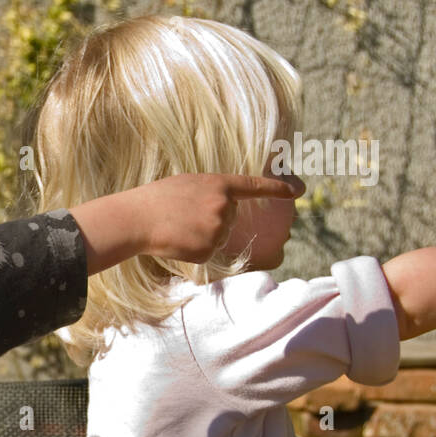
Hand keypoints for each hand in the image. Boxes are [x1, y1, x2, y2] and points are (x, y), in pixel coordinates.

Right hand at [134, 172, 298, 262]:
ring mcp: (218, 229)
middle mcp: (225, 207)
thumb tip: (226, 207)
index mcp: (219, 185)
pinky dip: (194, 249)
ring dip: (201, 234)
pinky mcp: (209, 250)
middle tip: (182, 214)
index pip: (254, 186)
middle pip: (230, 217)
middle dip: (211, 217)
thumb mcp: (187, 184)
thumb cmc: (156, 199)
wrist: (137, 219)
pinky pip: (208, 252)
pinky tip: (177, 241)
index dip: (277, 188)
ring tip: (177, 226)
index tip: (298, 190)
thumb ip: (212, 191)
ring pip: (219, 236)